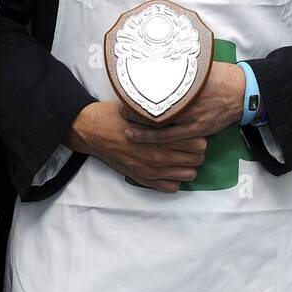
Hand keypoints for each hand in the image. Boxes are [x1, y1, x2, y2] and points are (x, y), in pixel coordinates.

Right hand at [66, 100, 206, 192]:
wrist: (93, 131)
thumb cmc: (117, 115)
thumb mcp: (142, 107)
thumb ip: (164, 111)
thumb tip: (184, 103)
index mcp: (162, 137)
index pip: (198, 143)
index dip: (198, 136)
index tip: (192, 131)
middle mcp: (159, 156)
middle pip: (197, 159)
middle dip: (196, 151)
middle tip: (189, 144)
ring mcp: (152, 170)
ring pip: (188, 175)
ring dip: (187, 165)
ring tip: (181, 156)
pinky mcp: (143, 179)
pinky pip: (171, 187)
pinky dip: (174, 179)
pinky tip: (169, 169)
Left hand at [119, 62, 245, 142]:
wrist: (243, 92)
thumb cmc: (221, 76)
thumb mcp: (200, 66)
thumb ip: (181, 67)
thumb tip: (162, 57)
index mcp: (186, 84)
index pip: (155, 88)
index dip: (138, 93)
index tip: (124, 92)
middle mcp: (187, 101)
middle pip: (155, 108)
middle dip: (135, 111)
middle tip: (119, 111)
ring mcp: (192, 117)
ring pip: (161, 127)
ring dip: (143, 130)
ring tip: (126, 130)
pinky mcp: (197, 130)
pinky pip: (173, 138)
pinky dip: (157, 140)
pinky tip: (146, 140)